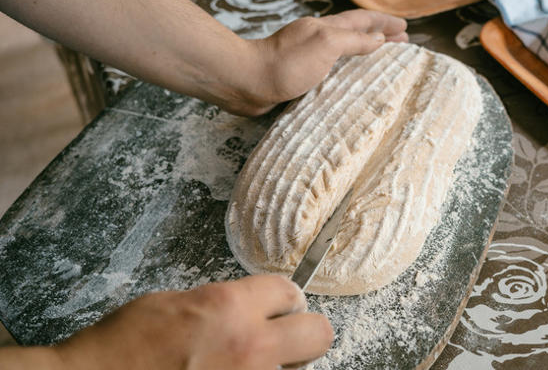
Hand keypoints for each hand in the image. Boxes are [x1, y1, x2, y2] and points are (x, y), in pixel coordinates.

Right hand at [51, 275, 330, 369]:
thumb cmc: (123, 345)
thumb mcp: (175, 302)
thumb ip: (222, 304)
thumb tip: (248, 307)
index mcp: (230, 308)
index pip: (290, 289)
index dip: (283, 297)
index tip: (279, 305)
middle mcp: (250, 347)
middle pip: (319, 333)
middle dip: (305, 331)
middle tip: (283, 337)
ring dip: (275, 364)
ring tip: (239, 365)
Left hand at [210, 9, 407, 115]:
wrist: (248, 82)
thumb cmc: (286, 63)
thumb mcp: (326, 44)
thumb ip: (353, 41)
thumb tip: (378, 40)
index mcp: (326, 28)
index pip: (362, 20)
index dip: (384, 23)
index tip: (404, 28)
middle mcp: (317, 39)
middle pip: (354, 34)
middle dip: (378, 37)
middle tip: (401, 43)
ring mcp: (307, 57)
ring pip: (343, 52)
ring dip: (363, 54)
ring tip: (380, 62)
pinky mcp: (298, 76)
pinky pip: (331, 71)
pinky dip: (346, 73)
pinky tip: (348, 84)